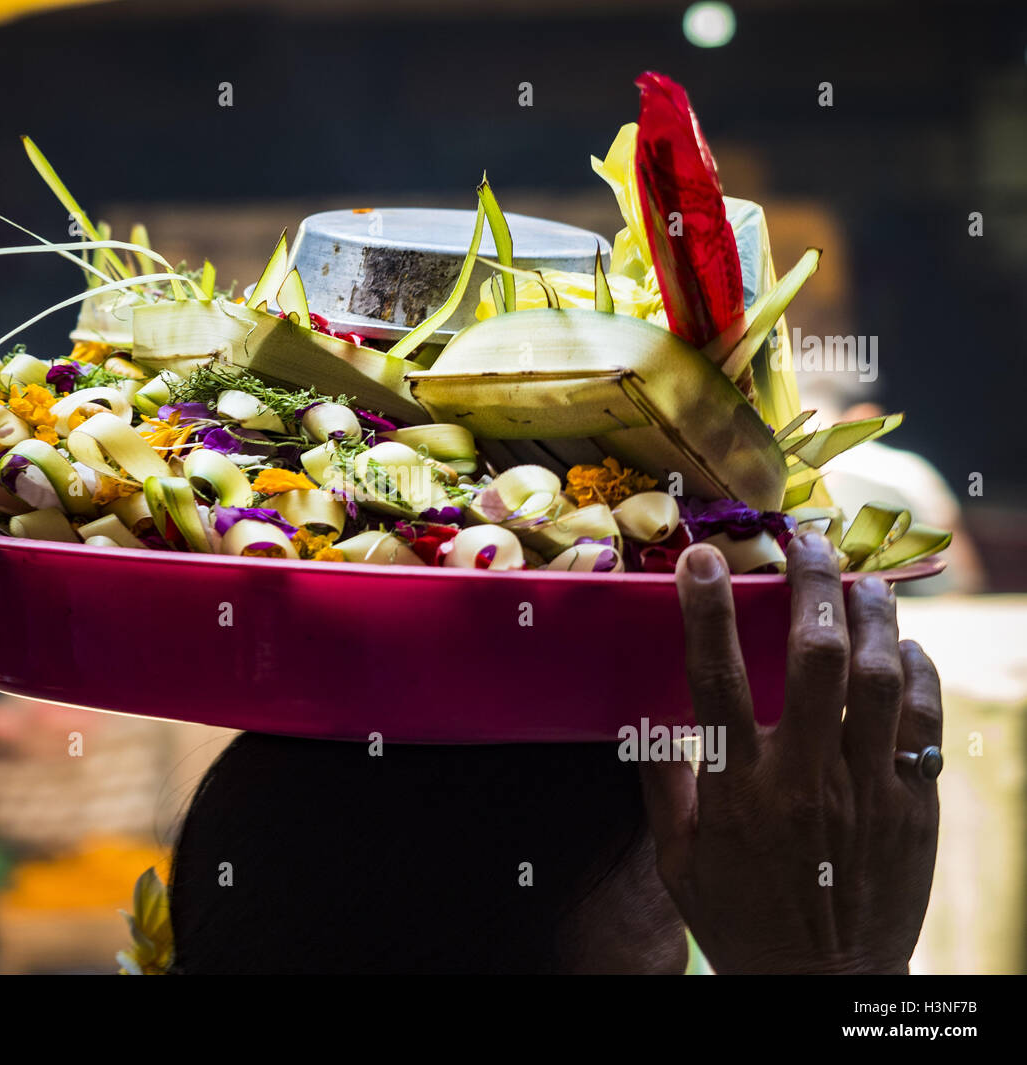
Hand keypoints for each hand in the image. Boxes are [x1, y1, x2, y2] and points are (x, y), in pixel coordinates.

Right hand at [640, 531, 941, 973]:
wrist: (822, 986)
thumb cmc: (738, 918)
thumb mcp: (675, 858)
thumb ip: (662, 782)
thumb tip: (647, 715)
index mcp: (737, 791)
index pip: (715, 680)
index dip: (706, 611)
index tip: (701, 558)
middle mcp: (805, 780)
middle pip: (814, 659)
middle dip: (811, 586)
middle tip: (807, 542)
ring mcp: (867, 791)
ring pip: (880, 679)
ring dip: (872, 616)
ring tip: (860, 581)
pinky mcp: (914, 806)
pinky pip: (923, 722)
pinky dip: (916, 673)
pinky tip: (902, 648)